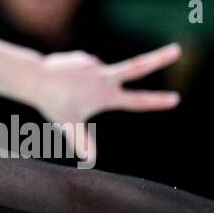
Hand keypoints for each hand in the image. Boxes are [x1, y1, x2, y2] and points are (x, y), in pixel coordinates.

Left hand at [35, 44, 182, 162]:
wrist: (35, 78)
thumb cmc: (54, 104)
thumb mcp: (70, 126)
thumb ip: (83, 143)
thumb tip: (91, 163)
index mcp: (106, 94)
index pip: (137, 101)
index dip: (156, 102)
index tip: (175, 99)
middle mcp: (104, 76)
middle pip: (137, 66)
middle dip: (159, 58)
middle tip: (177, 49)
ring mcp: (94, 64)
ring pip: (95, 80)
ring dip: (83, 89)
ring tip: (66, 92)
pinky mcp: (83, 58)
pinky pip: (83, 72)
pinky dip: (75, 80)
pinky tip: (63, 80)